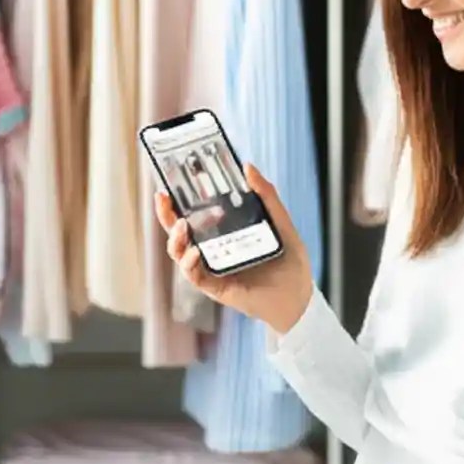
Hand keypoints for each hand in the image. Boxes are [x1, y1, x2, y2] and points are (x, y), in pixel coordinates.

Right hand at [154, 164, 313, 333]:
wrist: (300, 296)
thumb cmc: (290, 262)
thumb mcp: (281, 222)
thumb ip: (266, 196)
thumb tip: (248, 166)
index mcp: (224, 233)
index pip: (195, 215)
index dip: (178, 202)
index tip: (169, 185)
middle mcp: (213, 250)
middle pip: (179, 233)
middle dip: (166, 216)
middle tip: (163, 199)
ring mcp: (212, 269)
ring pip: (181, 254)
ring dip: (176, 240)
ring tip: (183, 225)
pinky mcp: (216, 287)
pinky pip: (195, 276)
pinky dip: (190, 263)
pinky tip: (196, 252)